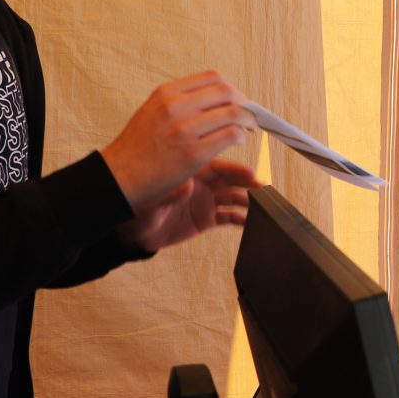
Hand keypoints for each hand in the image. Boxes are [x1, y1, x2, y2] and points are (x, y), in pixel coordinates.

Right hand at [100, 71, 252, 210]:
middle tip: (248, 116)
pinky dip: (240, 136)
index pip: (212, 78)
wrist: (117, 178)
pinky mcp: (193, 153)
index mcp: (166, 94)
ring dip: (247, 121)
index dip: (231, 89)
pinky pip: (230, 135)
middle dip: (243, 103)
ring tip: (247, 130)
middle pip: (227, 92)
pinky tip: (236, 142)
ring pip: (233, 112)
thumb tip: (214, 99)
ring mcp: (184, 129)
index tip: (236, 101)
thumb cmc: (135, 150)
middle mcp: (175, 107)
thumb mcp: (151, 112)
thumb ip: (179, 103)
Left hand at [122, 158, 257, 251]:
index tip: (251, 172)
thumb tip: (188, 186)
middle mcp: (202, 184)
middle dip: (249, 182)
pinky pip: (229, 217)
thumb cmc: (140, 208)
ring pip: (234, 197)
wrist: (134, 231)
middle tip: (263, 188)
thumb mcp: (153, 200)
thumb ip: (172, 193)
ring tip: (264, 207)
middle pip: (231, 179)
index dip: (236, 169)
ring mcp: (205, 201)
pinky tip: (252, 223)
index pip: (218, 166)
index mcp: (191, 173)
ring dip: (250, 200)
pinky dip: (242, 219)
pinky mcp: (206, 219)